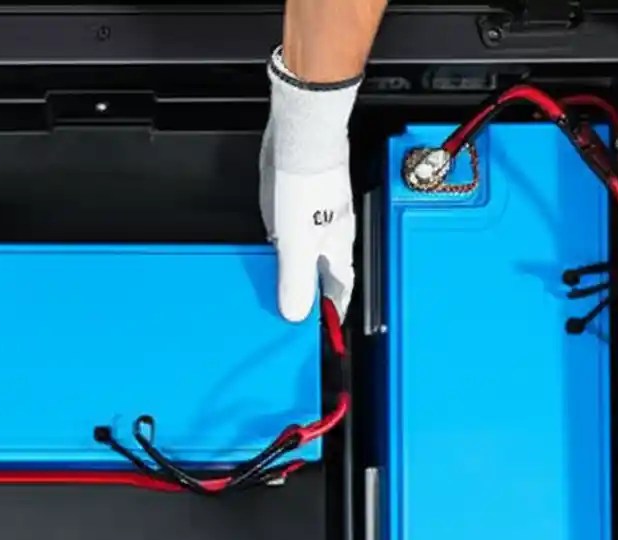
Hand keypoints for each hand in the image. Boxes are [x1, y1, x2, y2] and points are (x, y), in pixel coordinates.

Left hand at [259, 47, 359, 322]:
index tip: (330, 326)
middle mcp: (333, 231)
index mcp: (337, 246)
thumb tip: (296, 312)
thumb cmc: (306, 182)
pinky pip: (300, 228)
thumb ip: (296, 279)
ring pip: (314, 249)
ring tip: (285, 282)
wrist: (303, 134)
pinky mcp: (307, 196)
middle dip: (315, 290)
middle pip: (327, 269)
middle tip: (302, 309)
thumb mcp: (296, 242)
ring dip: (301, 266)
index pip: (341, 286)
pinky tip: (276, 240)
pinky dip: (290, 242)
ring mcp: (320, 212)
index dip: (334, 308)